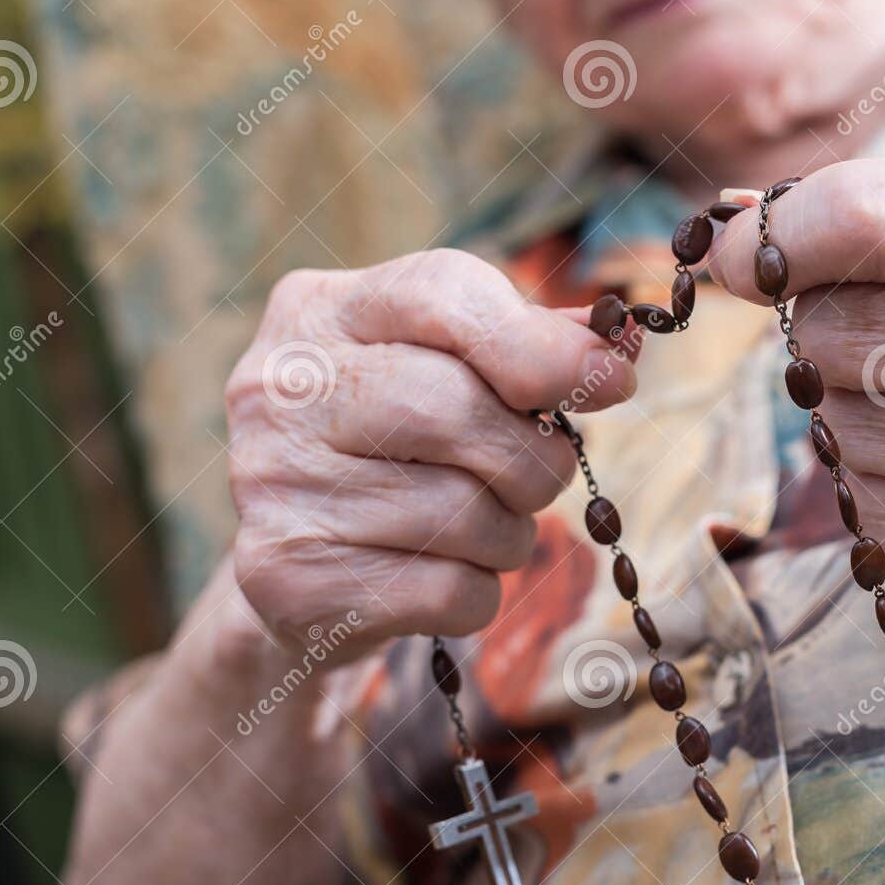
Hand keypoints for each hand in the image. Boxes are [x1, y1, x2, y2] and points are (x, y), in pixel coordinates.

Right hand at [224, 248, 636, 653]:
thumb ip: (522, 347)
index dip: (541, 344)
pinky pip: (446, 590)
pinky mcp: (286, 578)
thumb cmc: (388, 452)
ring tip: (485, 529)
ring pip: (463, 513)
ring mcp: (272, 485)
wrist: (289, 573)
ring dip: (510, 534)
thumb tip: (612, 352)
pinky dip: (477, 592)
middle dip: (535, 457)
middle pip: (458, 409)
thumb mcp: (439, 372)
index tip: (610, 381)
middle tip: (543, 475)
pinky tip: (447, 576)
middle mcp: (277, 388)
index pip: (442, 293)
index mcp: (318, 311)